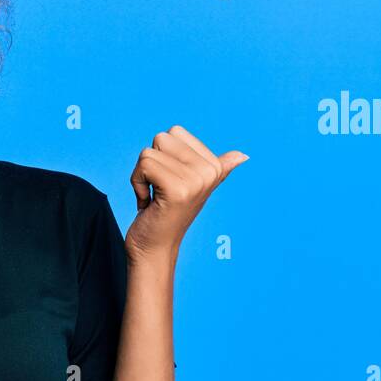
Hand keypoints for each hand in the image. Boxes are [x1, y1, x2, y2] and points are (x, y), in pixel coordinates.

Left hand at [125, 125, 247, 260]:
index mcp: (215, 166)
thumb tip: (243, 155)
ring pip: (149, 152)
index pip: (175, 132)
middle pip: (162, 138)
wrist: (156, 248)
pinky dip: (137, 184)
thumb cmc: (168, 214)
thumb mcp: (193, 185)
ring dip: (142, 175)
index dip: (163, 155)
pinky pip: (144, 165)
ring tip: (154, 196)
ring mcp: (196, 181)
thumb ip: (216, 167)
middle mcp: (210, 171)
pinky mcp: (177, 190)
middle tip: (159, 189)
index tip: (168, 181)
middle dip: (151, 163)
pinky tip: (148, 203)